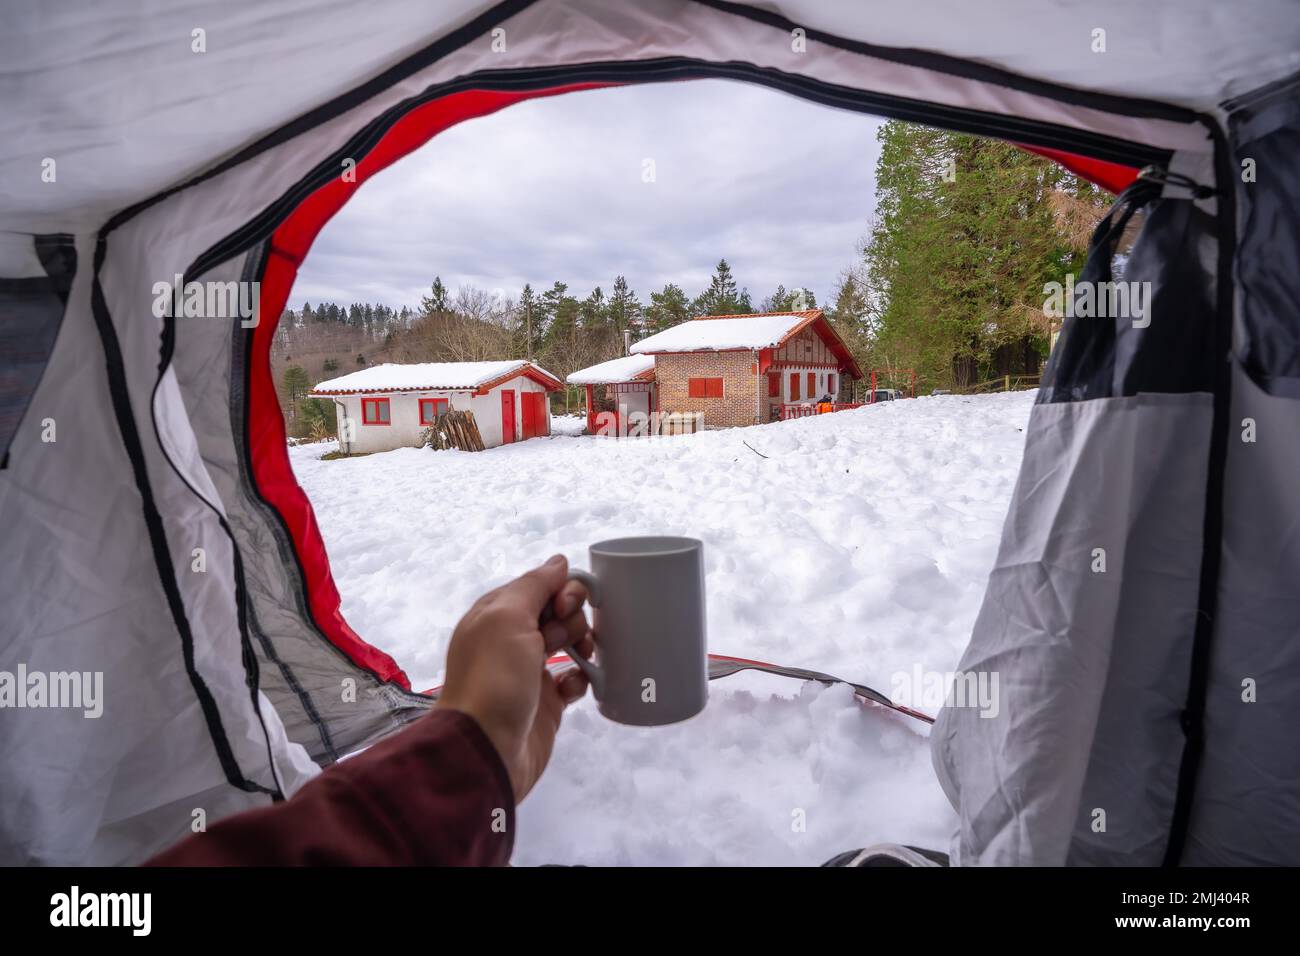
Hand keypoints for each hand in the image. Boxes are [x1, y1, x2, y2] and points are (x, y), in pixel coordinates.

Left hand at [436, 554, 593, 801]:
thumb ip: (534, 585)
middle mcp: (513, 639)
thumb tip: (559, 561)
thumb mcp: (506, 617)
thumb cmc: (494, 677)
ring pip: (571, 642)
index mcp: (497, 614)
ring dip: (582, 644)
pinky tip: (572, 687)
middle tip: (558, 640)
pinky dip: (579, 679)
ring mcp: (531, 671)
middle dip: (571, 618)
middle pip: (559, 611)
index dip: (560, 590)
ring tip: (580, 659)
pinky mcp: (547, 702)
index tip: (564, 606)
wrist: (486, 750)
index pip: (540, 586)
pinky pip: (574, 679)